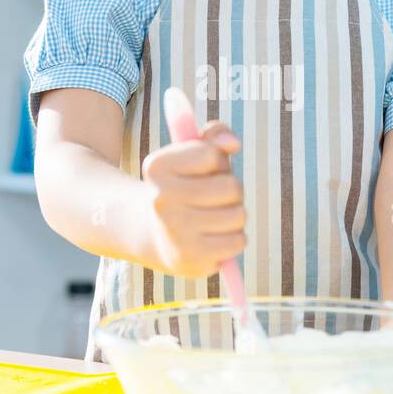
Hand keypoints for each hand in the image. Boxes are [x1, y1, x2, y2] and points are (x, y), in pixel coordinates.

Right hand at [142, 120, 246, 277]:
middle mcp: (160, 199)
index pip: (212, 154)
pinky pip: (238, 242)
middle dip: (231, 190)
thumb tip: (233, 143)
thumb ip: (215, 135)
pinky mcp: (190, 259)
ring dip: (234, 215)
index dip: (217, 162)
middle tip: (213, 197)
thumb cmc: (184, 186)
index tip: (202, 171)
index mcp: (157, 167)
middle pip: (231, 187)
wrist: (154, 234)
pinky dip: (234, 238)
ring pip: (238, 215)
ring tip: (214, 217)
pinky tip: (215, 237)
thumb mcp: (193, 153)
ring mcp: (174, 232)